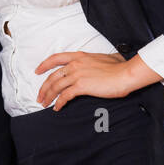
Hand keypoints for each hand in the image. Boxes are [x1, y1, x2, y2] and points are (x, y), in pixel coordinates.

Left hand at [34, 52, 160, 110]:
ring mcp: (77, 75)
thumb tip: (92, 65)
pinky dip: (59, 102)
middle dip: (44, 88)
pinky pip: (65, 96)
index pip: (55, 58)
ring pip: (56, 87)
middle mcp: (75, 64)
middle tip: (40, 96)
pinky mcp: (81, 86)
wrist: (126, 74)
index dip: (44, 65)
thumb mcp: (102, 58)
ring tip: (44, 103)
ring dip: (48, 96)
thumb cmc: (119, 67)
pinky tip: (57, 108)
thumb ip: (92, 62)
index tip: (37, 71)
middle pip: (52, 76)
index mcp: (79, 56)